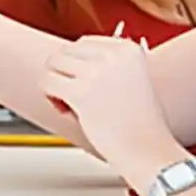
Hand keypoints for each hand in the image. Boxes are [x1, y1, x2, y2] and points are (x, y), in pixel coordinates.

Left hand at [40, 36, 171, 166]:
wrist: (149, 152)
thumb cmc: (139, 124)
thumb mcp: (131, 81)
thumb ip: (105, 66)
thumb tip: (63, 59)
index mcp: (128, 48)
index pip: (84, 43)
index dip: (77, 66)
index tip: (84, 85)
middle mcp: (113, 54)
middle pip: (65, 51)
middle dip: (63, 74)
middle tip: (73, 98)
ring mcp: (96, 72)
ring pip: (52, 63)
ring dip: (54, 84)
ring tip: (70, 105)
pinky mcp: (81, 92)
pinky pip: (47, 82)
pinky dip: (49, 96)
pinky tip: (65, 110)